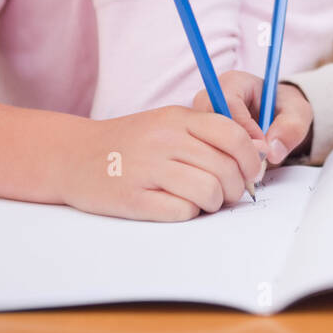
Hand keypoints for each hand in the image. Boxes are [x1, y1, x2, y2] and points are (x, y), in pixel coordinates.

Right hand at [62, 103, 266, 220]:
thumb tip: (259, 150)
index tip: (251, 171)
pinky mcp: (133, 199)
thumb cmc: (130, 142)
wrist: (73, 156)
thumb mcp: (169, 122)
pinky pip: (182, 212)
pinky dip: (188, 214)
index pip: (233, 135)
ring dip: (213, 203)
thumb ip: (210, 132)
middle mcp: (164, 140)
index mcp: (178, 119)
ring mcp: (148, 169)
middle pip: (226, 169)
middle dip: (235, 188)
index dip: (251, 158)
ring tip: (203, 201)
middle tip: (227, 194)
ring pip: (208, 192)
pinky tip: (177, 206)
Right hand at [200, 70, 314, 165]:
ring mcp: (199, 117)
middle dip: (232, 147)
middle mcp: (210, 97)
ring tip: (247, 167)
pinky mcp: (197, 135)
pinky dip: (219, 165)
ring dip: (224, 158)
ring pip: (201, 140)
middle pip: (208, 122)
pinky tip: (236, 170)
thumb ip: (291, 128)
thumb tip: (272, 152)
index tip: (263, 146)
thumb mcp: (298, 114)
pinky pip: (201, 152)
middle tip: (254, 163)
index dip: (245, 129)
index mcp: (234, 82)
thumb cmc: (285, 109)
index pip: (228, 103)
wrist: (276, 117)